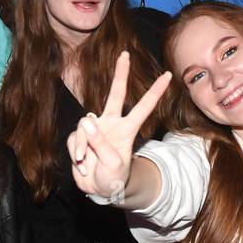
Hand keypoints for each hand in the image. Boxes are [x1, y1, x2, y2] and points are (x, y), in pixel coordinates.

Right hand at [67, 51, 171, 200]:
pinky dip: (76, 151)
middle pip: (116, 93)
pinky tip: (80, 163)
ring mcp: (94, 128)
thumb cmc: (113, 177)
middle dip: (120, 73)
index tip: (168, 75)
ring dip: (83, 144)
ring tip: (85, 163)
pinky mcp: (78, 136)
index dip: (155, 91)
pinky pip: (74, 138)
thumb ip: (101, 143)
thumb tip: (87, 121)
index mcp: (126, 129)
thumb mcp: (113, 164)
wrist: (97, 189)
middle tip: (125, 54)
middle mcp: (111, 123)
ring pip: (85, 125)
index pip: (144, 107)